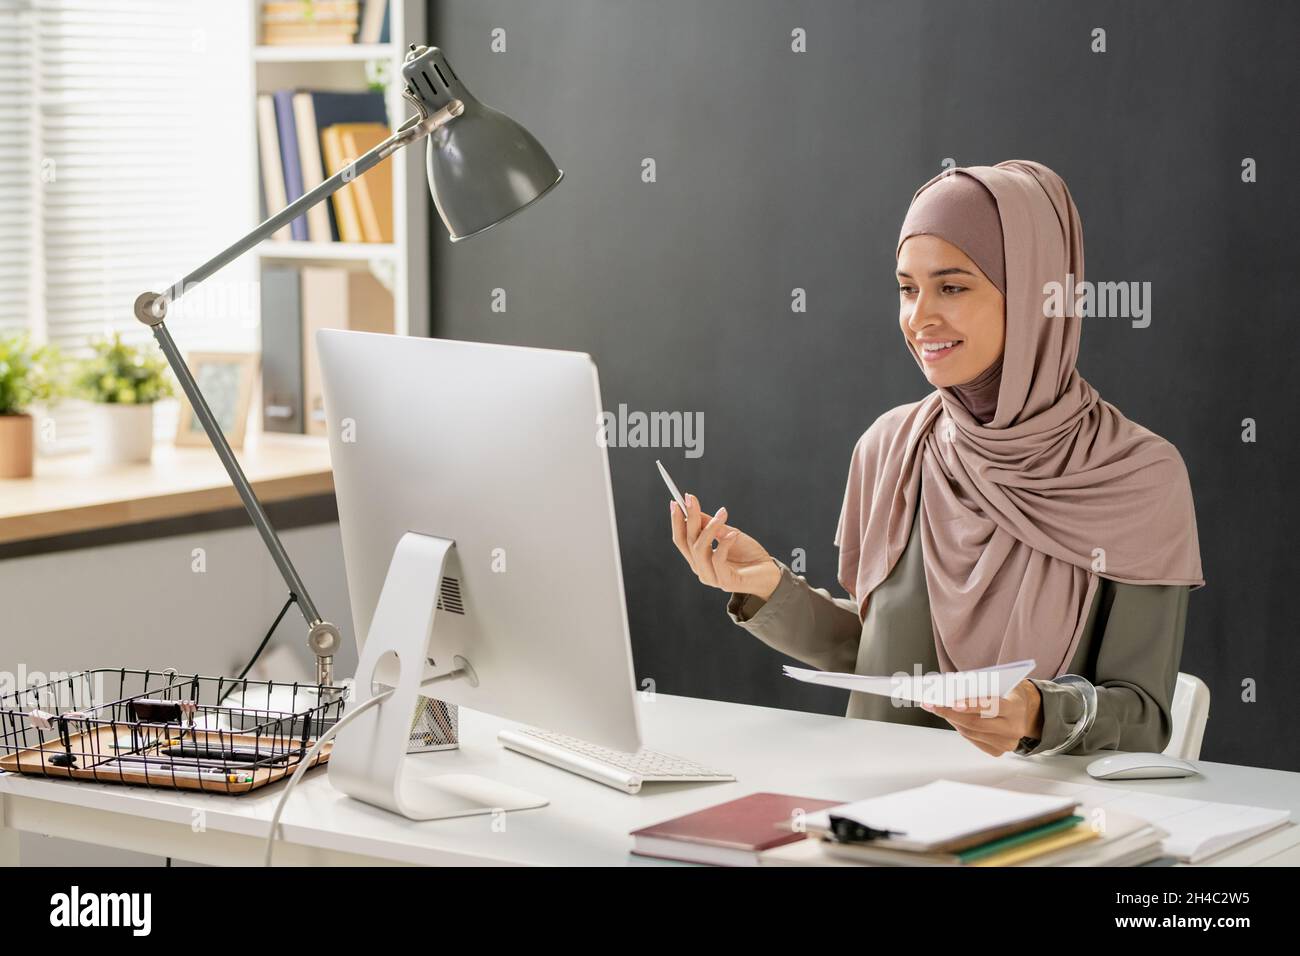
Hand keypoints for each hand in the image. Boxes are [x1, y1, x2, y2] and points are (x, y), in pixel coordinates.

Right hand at [669, 493, 780, 598]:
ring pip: (700, 549)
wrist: (769, 573)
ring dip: (709, 528)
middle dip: (688, 518)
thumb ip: (712, 526)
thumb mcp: (729, 534)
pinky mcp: (725, 581)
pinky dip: (725, 543)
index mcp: (698, 559)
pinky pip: (718, 559)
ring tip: (722, 514)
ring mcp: (711, 577)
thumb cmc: (749, 554)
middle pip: (688, 542)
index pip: (681, 539)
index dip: (676, 521)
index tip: (676, 501)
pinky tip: (734, 534)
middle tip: (691, 499)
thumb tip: (694, 511)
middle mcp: (701, 569)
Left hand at [920, 679, 1043, 756]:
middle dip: (951, 713)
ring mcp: (1008, 743)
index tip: (952, 702)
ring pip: (971, 733)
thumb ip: (981, 685)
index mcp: (1016, 708)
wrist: (1026, 710)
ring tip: (936, 708)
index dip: (971, 705)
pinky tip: (950, 718)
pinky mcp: (999, 751)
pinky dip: (960, 728)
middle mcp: (1014, 729)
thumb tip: (951, 688)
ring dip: (952, 720)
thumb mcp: (1000, 682)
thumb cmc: (1008, 692)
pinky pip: (973, 740)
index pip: (992, 706)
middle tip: (932, 704)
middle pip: (977, 723)